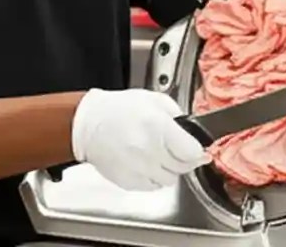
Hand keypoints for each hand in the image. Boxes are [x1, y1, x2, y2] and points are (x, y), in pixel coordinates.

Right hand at [71, 88, 210, 190]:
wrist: (87, 124)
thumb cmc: (117, 109)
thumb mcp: (153, 100)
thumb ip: (177, 115)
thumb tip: (193, 133)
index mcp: (158, 127)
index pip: (192, 152)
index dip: (198, 151)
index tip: (199, 150)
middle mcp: (149, 151)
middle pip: (183, 167)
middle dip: (183, 158)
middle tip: (174, 149)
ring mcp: (138, 169)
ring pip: (170, 180)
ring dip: (168, 169)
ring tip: (155, 154)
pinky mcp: (129, 181)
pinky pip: (153, 186)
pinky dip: (152, 176)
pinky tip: (143, 162)